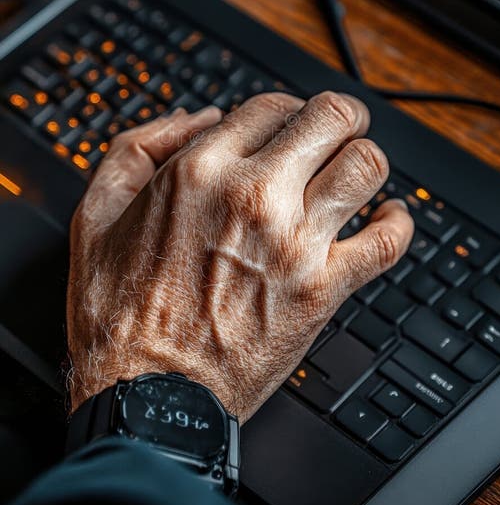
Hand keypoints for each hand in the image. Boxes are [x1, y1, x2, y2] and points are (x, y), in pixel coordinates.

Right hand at [67, 92, 413, 421]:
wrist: (148, 398)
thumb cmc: (119, 317)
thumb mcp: (96, 216)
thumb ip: (137, 149)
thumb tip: (193, 118)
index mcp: (199, 172)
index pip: (270, 107)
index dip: (284, 111)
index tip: (286, 127)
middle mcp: (254, 196)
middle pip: (331, 117)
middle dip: (338, 118)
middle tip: (335, 132)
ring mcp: (295, 242)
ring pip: (366, 166)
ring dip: (366, 161)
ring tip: (356, 172)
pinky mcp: (323, 289)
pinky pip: (387, 240)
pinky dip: (397, 222)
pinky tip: (388, 217)